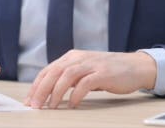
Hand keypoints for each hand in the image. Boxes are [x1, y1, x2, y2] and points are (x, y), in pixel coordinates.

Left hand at [24, 50, 156, 108]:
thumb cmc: (109, 71)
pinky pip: (85, 83)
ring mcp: (91, 64)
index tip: (28, 101)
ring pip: (66, 76)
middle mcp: (79, 58)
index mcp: (72, 57)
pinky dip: (76, 94)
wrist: (135, 66)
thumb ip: (69, 78)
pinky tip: (73, 104)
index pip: (47, 70)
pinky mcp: (103, 72)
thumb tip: (49, 93)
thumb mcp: (85, 71)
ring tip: (51, 106)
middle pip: (54, 72)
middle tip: (34, 105)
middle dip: (41, 90)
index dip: (36, 86)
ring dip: (56, 92)